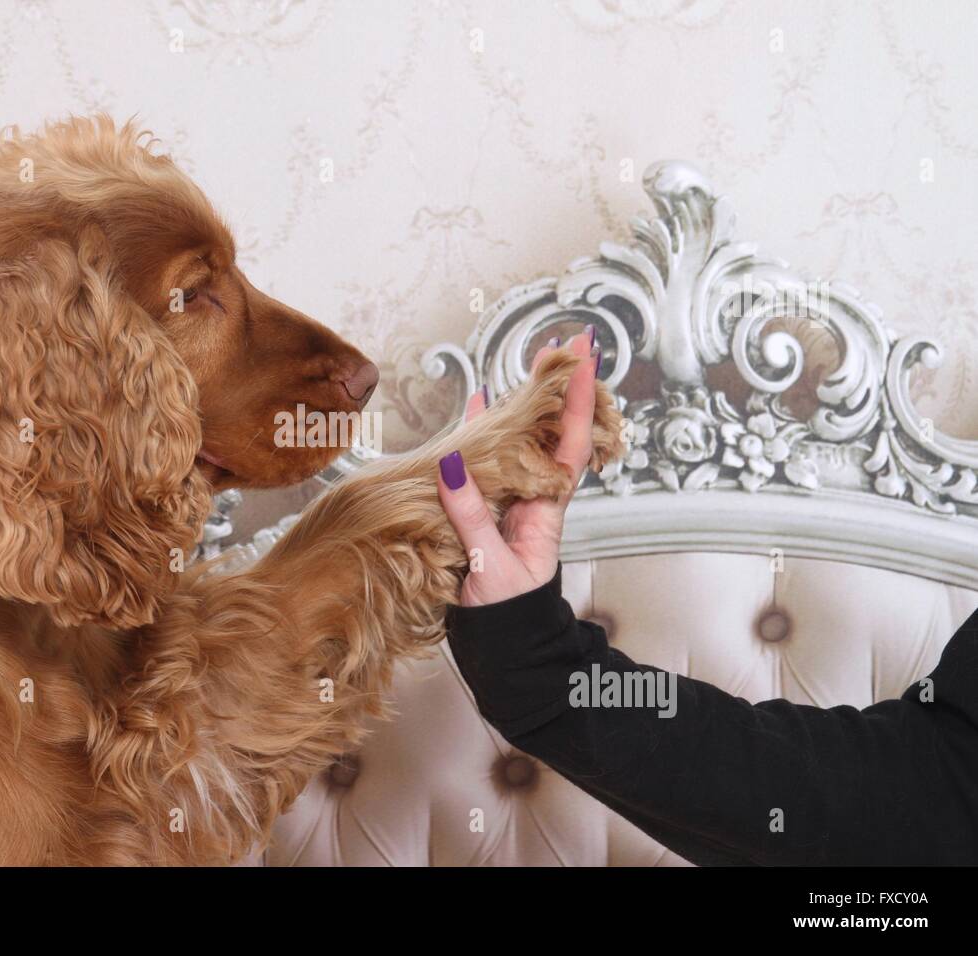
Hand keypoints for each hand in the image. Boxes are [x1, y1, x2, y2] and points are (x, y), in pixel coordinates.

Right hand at [436, 331, 599, 606]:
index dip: (576, 401)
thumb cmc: (507, 616)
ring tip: (525, 371)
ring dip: (522, 409)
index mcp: (545, 511)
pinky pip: (489, 466)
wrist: (506, 651)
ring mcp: (513, 506)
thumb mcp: (490, 566)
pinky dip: (484, 437)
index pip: (566, 443)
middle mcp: (533, 501)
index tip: (582, 360)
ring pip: (520, 447)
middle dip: (553, 392)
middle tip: (559, 349)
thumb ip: (473, 516)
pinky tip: (477, 414)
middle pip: (548, 436)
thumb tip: (454, 465)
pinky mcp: (489, 516)